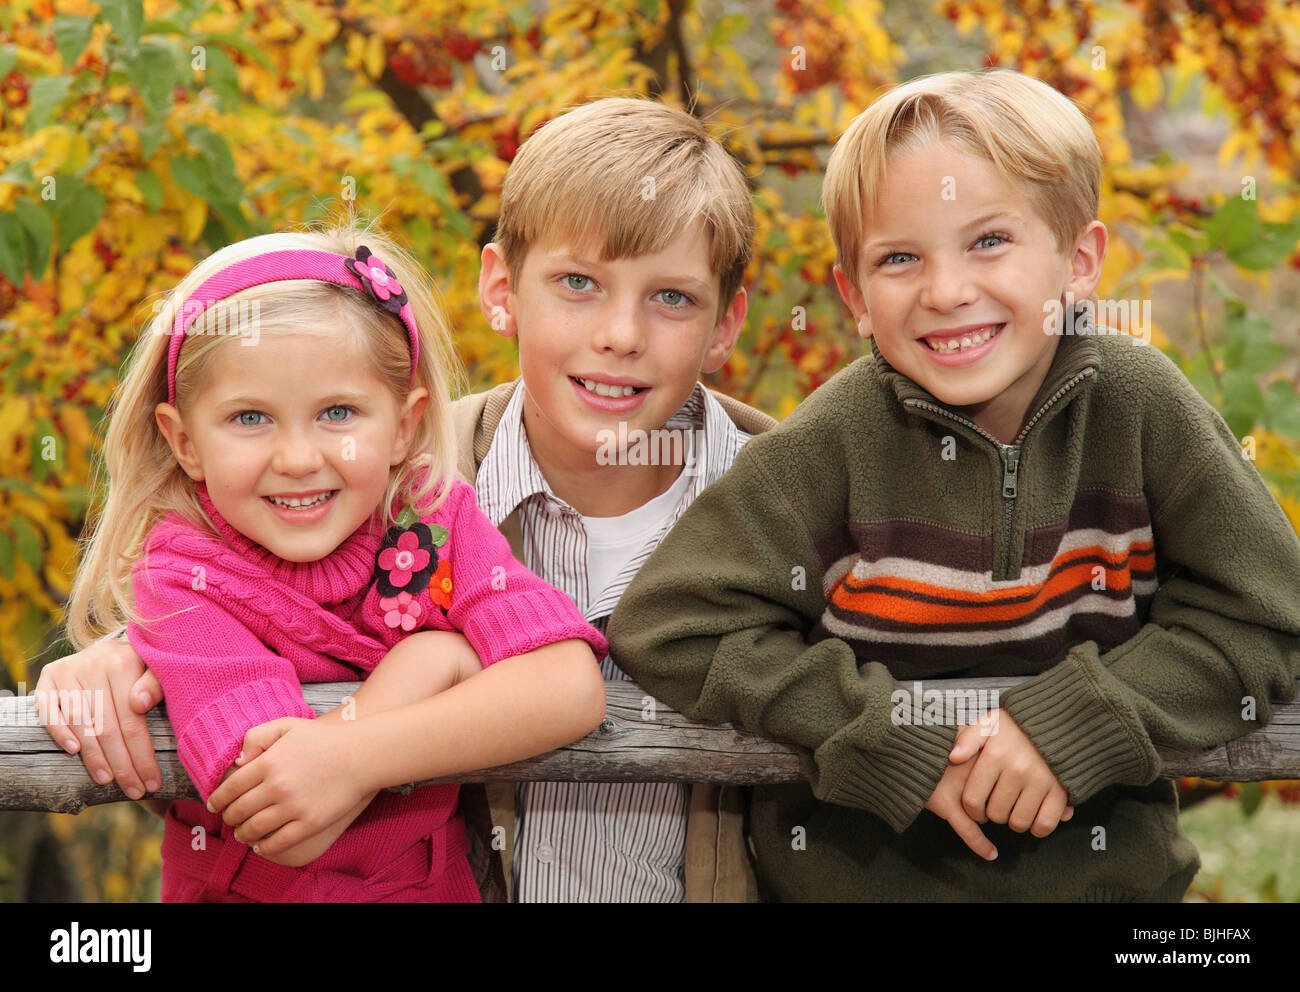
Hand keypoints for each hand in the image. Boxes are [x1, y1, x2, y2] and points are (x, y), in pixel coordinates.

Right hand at [34, 635, 164, 798]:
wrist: (115, 647)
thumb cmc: (142, 668)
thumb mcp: (158, 670)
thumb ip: (156, 685)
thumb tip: (139, 704)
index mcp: (124, 662)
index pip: (132, 721)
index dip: (142, 755)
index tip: (152, 782)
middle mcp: (93, 663)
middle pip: (107, 727)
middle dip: (122, 764)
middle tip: (134, 790)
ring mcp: (68, 670)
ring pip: (81, 723)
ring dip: (93, 756)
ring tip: (107, 780)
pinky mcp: (48, 676)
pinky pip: (48, 710)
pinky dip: (60, 731)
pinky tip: (74, 752)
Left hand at [206, 717, 373, 860]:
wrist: (361, 755)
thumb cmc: (324, 740)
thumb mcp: (288, 725)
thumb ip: (257, 736)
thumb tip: (237, 761)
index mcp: (267, 763)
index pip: (229, 789)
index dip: (217, 800)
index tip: (214, 806)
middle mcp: (277, 787)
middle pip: (238, 811)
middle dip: (229, 818)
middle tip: (229, 819)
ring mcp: (293, 807)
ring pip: (254, 830)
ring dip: (242, 834)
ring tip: (242, 834)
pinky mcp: (309, 824)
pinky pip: (278, 843)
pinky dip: (264, 847)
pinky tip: (261, 845)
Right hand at [924, 722, 997, 859]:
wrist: (895, 740)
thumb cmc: (922, 731)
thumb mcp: (952, 725)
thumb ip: (970, 734)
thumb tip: (980, 733)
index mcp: (978, 748)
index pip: (1002, 767)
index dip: (1002, 773)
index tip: (1005, 774)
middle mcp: (974, 768)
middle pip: (997, 790)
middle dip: (993, 793)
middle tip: (988, 789)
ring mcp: (961, 787)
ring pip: (986, 810)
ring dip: (984, 811)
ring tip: (980, 810)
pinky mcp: (945, 804)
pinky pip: (968, 830)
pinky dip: (980, 844)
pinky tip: (992, 854)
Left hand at [955, 709, 1073, 837]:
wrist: (1056, 721)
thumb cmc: (1015, 727)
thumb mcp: (987, 724)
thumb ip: (967, 739)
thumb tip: (953, 757)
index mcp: (995, 755)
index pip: (972, 799)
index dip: (972, 810)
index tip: (977, 808)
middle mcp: (1017, 769)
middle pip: (996, 814)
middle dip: (993, 814)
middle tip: (997, 806)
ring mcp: (1041, 781)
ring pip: (1019, 822)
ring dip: (1014, 822)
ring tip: (1014, 809)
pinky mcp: (1061, 791)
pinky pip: (1045, 824)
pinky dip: (1038, 828)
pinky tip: (1033, 817)